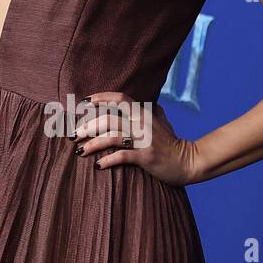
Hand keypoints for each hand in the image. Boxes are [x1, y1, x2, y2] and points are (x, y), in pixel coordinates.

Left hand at [72, 91, 200, 186]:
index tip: (83, 102)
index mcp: (144, 114)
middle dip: (88, 126)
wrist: (188, 162)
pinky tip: (98, 165)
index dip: (101, 98)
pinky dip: (108, 160)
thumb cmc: (172, 143)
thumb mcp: (164, 123)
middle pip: (109, 119)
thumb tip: (151, 103)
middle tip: (74, 135)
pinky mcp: (146, 157)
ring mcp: (144, 140)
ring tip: (79, 151)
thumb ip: (154, 112)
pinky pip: (122, 156)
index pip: (120, 98)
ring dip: (92, 144)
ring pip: (112, 137)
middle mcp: (142, 124)